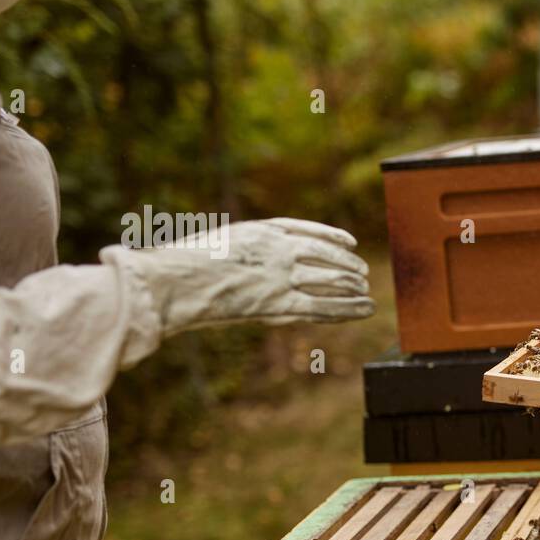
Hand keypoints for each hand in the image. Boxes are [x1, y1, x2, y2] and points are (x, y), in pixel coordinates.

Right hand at [100, 218, 374, 333]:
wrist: (173, 281)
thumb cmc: (184, 266)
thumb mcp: (217, 246)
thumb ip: (243, 252)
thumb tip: (249, 262)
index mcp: (261, 231)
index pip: (307, 229)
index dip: (332, 236)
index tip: (349, 242)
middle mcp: (278, 250)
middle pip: (325, 255)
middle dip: (347, 265)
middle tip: (363, 272)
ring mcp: (281, 276)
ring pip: (330, 280)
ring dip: (352, 287)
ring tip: (366, 292)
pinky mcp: (279, 304)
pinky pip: (323, 307)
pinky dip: (348, 309)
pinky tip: (365, 309)